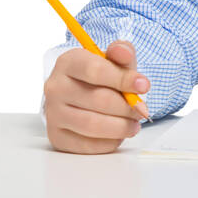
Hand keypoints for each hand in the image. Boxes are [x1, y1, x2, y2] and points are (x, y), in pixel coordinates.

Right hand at [43, 39, 151, 153]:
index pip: (96, 71)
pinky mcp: (56, 136)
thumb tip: (125, 52)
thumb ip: (122, 52)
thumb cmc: (100, 76)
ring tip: (134, 124)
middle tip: (142, 110)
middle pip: (97, 99)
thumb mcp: (113, 59)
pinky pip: (86, 144)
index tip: (144, 86)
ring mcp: (53, 113)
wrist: (80, 94)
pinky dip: (109, 142)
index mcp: (68, 62)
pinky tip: (118, 134)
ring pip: (92, 125)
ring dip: (120, 127)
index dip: (123, 79)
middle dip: (126, 107)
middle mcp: (55, 87)